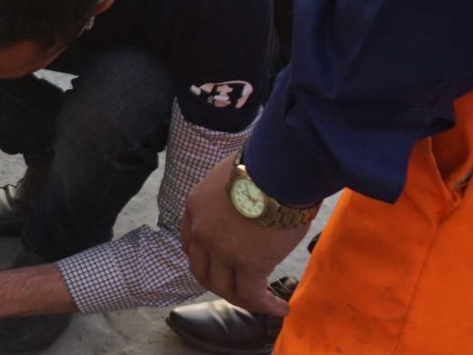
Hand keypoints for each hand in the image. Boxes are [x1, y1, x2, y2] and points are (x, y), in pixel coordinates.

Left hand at [179, 153, 309, 316]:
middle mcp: (202, 231)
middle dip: (221, 284)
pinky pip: (252, 294)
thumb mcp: (236, 175)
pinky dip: (265, 306)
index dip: (204, 260)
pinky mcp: (248, 263)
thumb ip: (234, 193)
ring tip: (264, 303)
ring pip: (224, 287)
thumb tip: (255, 199)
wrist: (280, 166)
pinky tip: (281, 308)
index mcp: (196, 206)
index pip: (191, 243)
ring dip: (243, 299)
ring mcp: (221, 249)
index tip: (220, 267)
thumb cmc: (268, 163)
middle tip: (241, 290)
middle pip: (202, 271)